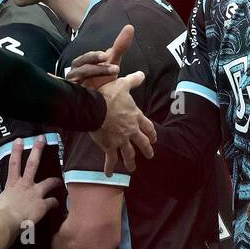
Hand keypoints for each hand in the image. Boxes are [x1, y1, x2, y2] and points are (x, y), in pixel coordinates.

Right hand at [0, 138, 61, 228]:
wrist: (8, 222)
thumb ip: (3, 198)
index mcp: (12, 184)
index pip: (14, 163)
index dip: (16, 150)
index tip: (20, 140)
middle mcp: (25, 185)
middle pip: (32, 164)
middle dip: (37, 150)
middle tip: (42, 139)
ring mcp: (35, 193)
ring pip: (48, 182)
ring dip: (55, 180)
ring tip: (59, 179)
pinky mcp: (42, 204)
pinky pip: (52, 201)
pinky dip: (55, 202)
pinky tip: (56, 204)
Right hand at [66, 24, 155, 173]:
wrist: (95, 107)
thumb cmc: (107, 94)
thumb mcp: (122, 82)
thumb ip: (132, 79)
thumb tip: (142, 72)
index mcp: (135, 116)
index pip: (147, 126)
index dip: (151, 132)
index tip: (154, 137)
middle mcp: (131, 130)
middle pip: (142, 142)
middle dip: (146, 149)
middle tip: (150, 155)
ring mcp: (121, 140)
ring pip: (129, 154)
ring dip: (131, 162)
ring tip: (133, 168)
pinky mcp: (109, 146)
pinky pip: (110, 159)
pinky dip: (109, 168)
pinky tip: (110, 176)